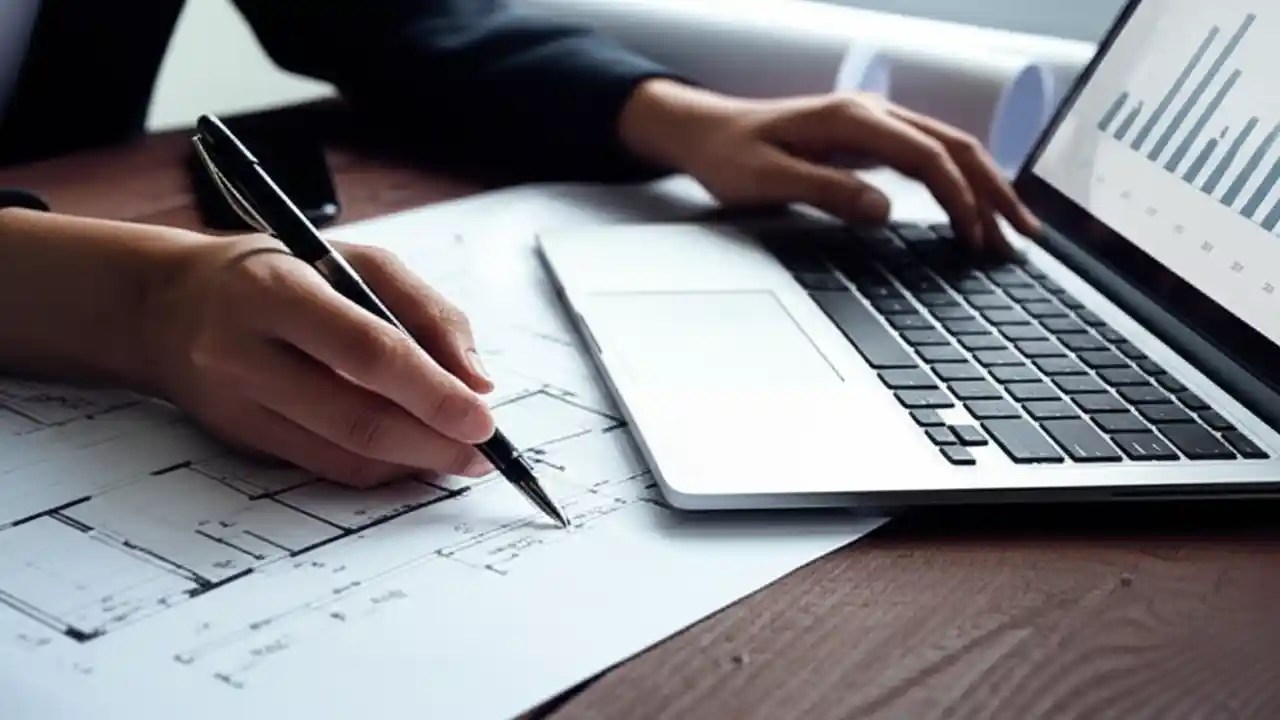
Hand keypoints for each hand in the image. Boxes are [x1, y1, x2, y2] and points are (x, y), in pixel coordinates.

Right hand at [146, 234, 495, 486]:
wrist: (167, 306)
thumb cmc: (278, 274)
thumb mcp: (353, 260)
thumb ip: (425, 310)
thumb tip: (477, 379)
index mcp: (276, 291)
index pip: (368, 351)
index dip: (432, 392)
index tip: (483, 417)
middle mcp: (245, 353)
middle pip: (357, 418)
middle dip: (434, 443)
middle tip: (484, 452)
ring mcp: (237, 405)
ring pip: (343, 455)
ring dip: (414, 463)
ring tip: (458, 456)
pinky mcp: (241, 441)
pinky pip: (325, 466)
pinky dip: (380, 467)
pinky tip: (412, 454)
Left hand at [619, 79, 1041, 253]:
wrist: (704, 131)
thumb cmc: (729, 155)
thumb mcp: (767, 179)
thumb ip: (826, 191)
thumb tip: (884, 210)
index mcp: (853, 119)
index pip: (928, 156)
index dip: (960, 198)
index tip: (976, 238)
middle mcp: (872, 113)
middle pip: (955, 146)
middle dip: (994, 191)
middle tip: (1022, 236)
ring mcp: (874, 122)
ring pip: (949, 148)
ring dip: (984, 185)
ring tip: (1012, 227)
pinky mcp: (869, 137)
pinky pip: (930, 154)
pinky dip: (960, 180)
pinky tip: (974, 206)